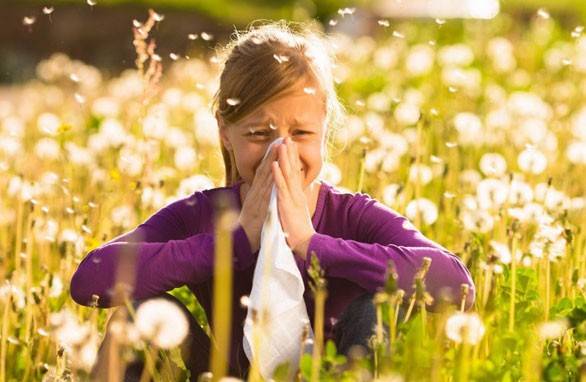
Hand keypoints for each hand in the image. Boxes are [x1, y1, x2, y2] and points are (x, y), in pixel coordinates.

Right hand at [238, 144, 278, 252]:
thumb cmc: (251, 227)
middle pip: (265, 169)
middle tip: (281, 138)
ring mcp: (256, 199)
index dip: (272, 157)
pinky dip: (270, 180)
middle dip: (273, 153)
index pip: (265, 172)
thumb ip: (260, 198)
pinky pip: (265, 192)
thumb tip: (263, 190)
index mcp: (257, 192)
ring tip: (279, 147)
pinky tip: (274, 170)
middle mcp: (256, 192)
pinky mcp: (258, 207)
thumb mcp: (257, 209)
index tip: (279, 144)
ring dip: (272, 161)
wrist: (242, 242)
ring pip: (265, 177)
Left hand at [271, 137, 315, 259]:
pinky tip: (274, 164)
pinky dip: (277, 175)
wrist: (305, 243)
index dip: (292, 159)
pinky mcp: (286, 204)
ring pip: (288, 174)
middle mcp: (296, 193)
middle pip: (293, 169)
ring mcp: (291, 198)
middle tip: (287, 138)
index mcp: (297, 195)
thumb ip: (294, 201)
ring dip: (284, 158)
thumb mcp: (296, 211)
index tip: (290, 146)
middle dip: (290, 153)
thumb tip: (295, 195)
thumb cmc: (298, 230)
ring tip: (282, 144)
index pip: (294, 173)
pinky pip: (280, 187)